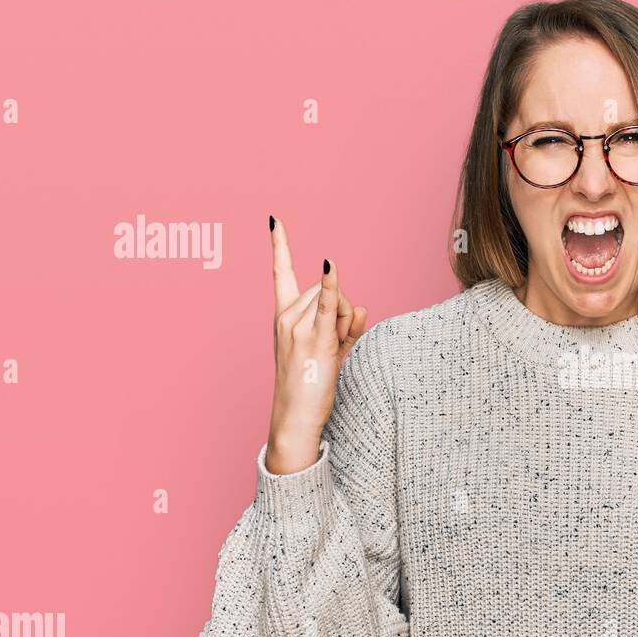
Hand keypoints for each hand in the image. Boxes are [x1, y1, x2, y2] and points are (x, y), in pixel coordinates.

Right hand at [265, 215, 367, 472]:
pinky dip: (331, 287)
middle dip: (342, 309)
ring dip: (348, 321)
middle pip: (327, 288)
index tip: (275, 219)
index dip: (280, 246)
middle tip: (337, 341)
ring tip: (338, 349)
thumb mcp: (329, 349)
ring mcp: (298, 327)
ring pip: (337, 301)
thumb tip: (362, 308)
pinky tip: (330, 267)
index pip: (281, 273)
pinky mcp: (315, 339)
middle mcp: (287, 316)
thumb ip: (346, 326)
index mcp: (283, 315)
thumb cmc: (310, 386)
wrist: (294, 417)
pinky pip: (328, 306)